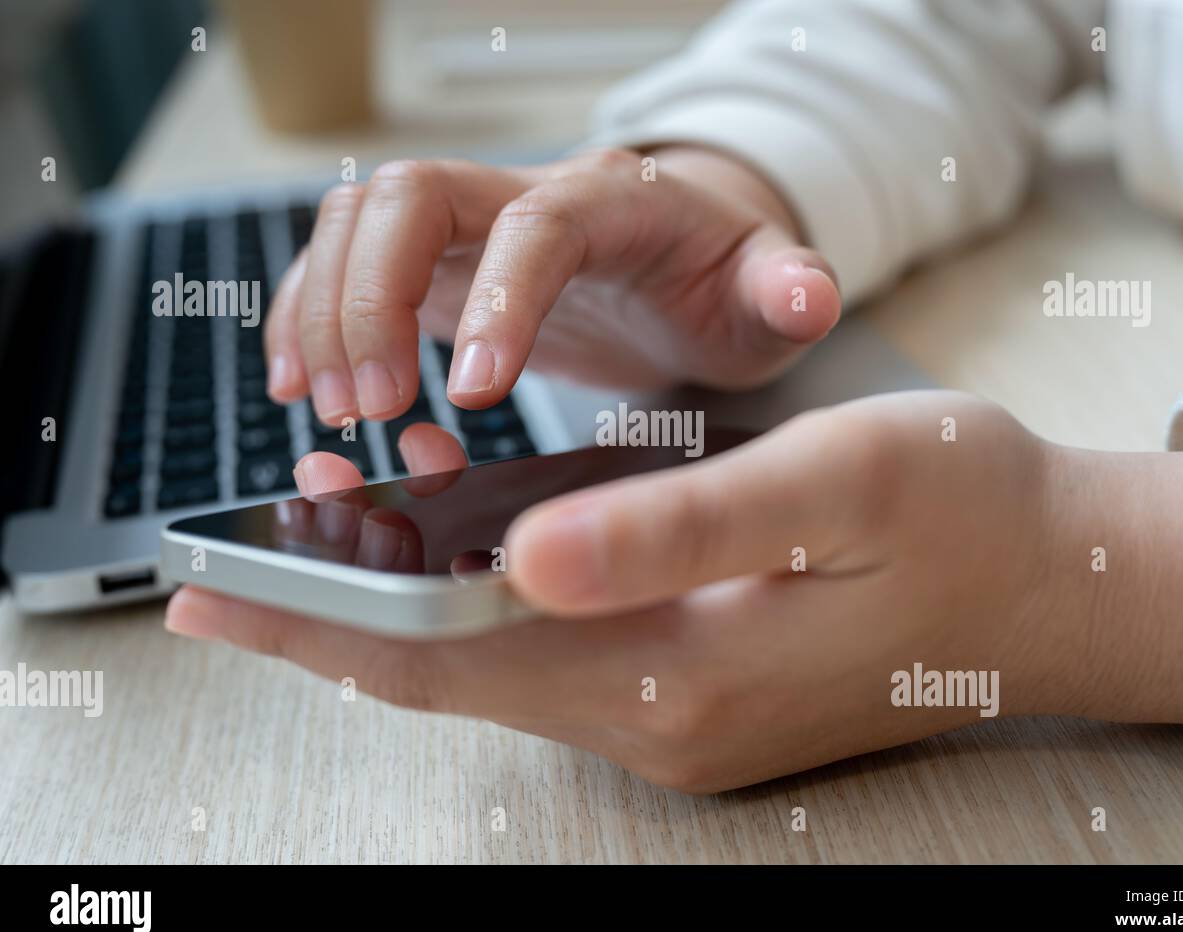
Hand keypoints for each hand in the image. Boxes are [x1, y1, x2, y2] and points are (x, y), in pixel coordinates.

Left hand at [164, 392, 1182, 792]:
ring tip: (336, 535)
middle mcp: (666, 724)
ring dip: (410, 612)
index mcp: (681, 675)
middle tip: (235, 564)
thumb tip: (521, 557)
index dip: (323, 620)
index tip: (212, 586)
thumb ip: (675, 526)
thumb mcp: (833, 482)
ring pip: (503, 675)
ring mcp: (684, 726)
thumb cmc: (963, 508)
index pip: (451, 657)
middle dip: (337, 618)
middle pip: (456, 679)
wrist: (1061, 585)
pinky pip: (558, 671)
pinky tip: (464, 563)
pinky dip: (487, 619)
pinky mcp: (703, 705)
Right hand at [262, 147, 840, 423]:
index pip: (538, 226)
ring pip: (359, 221)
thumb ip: (787, 290)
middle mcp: (524, 196)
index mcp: (613, 202)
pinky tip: (302, 384)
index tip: (474, 395)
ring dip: (326, 310)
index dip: (497, 299)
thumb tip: (807, 296)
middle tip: (368, 406)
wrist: (681, 260)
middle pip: (412, 197)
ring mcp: (467, 227)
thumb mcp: (766, 292)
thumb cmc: (717, 280)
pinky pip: (343, 262)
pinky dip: (307, 314)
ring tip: (331, 410)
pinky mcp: (432, 264)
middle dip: (371, 296)